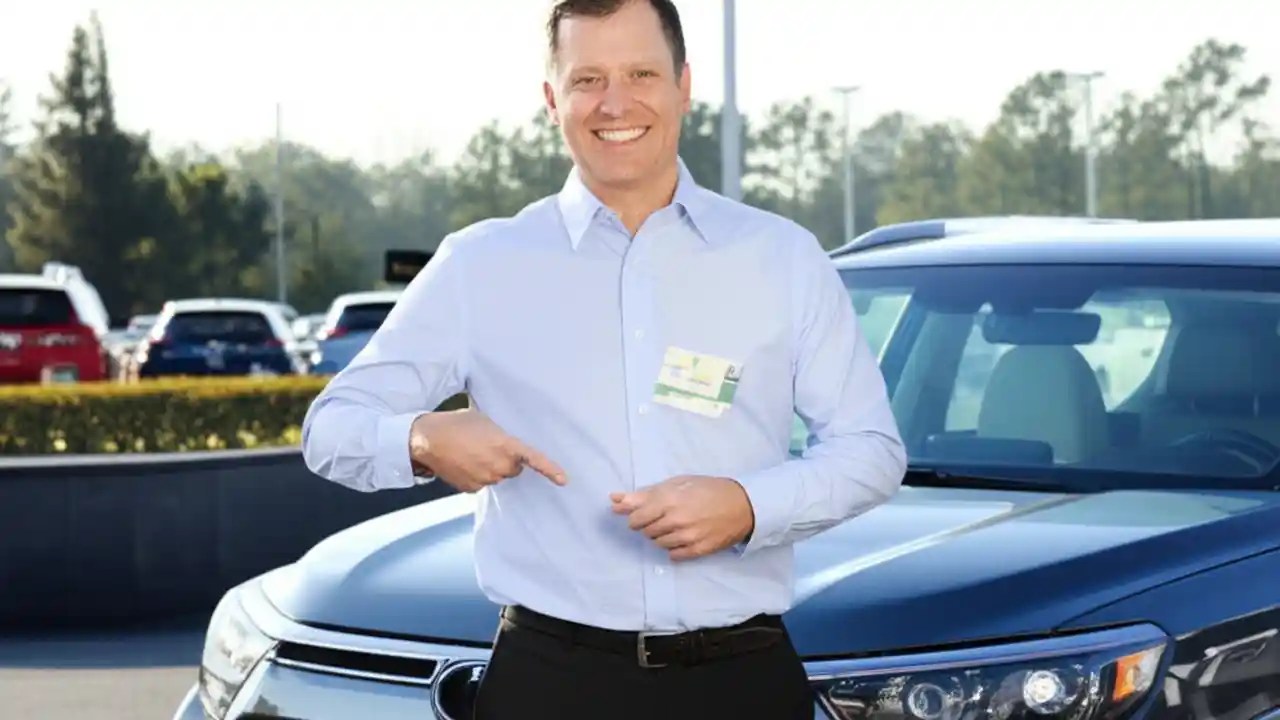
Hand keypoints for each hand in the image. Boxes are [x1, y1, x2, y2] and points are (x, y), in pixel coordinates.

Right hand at [410, 409, 566, 492]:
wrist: (427, 439)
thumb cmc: (456, 423)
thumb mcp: (484, 419)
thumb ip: (500, 434)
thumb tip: (506, 439)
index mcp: (505, 445)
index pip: (533, 458)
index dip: (549, 469)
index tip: (563, 480)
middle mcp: (498, 466)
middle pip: (513, 469)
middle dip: (506, 460)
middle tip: (488, 446)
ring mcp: (485, 479)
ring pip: (496, 476)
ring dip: (489, 467)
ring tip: (470, 452)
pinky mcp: (471, 489)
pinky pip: (481, 483)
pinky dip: (475, 475)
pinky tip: (463, 462)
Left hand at [609, 476, 754, 560]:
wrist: (742, 505)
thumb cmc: (707, 489)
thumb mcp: (677, 484)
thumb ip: (644, 494)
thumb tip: (614, 500)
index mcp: (668, 500)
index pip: (635, 518)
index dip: (636, 516)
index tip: (644, 513)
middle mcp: (676, 520)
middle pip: (646, 532)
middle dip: (649, 525)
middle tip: (665, 516)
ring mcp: (687, 537)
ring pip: (658, 544)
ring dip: (661, 536)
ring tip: (676, 525)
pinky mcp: (697, 550)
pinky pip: (673, 556)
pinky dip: (674, 548)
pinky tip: (683, 537)